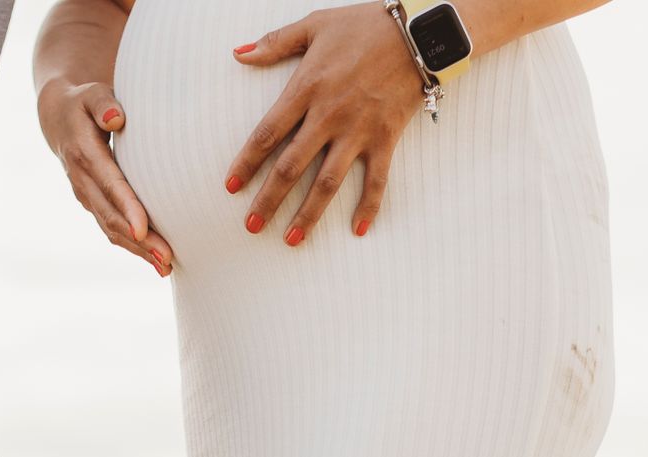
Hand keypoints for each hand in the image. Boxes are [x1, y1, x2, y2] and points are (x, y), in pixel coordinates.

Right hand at [38, 78, 176, 276]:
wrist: (58, 118)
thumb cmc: (85, 102)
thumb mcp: (92, 93)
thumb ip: (104, 103)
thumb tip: (117, 118)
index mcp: (85, 154)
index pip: (109, 185)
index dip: (126, 208)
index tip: (142, 229)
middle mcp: (82, 181)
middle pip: (111, 216)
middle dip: (139, 241)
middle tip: (166, 258)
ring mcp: (86, 196)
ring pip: (110, 228)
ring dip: (138, 250)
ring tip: (166, 267)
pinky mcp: (92, 204)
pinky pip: (111, 228)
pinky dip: (133, 246)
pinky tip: (155, 260)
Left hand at [228, 5, 422, 243]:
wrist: (417, 31)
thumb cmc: (363, 25)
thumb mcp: (314, 25)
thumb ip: (274, 43)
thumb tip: (239, 54)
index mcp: (306, 88)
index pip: (267, 134)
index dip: (246, 163)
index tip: (230, 187)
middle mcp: (329, 116)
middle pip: (291, 167)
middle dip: (269, 200)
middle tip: (251, 226)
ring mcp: (358, 130)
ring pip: (328, 182)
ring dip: (308, 214)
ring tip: (291, 240)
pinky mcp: (385, 138)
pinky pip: (377, 179)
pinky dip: (369, 206)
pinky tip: (358, 230)